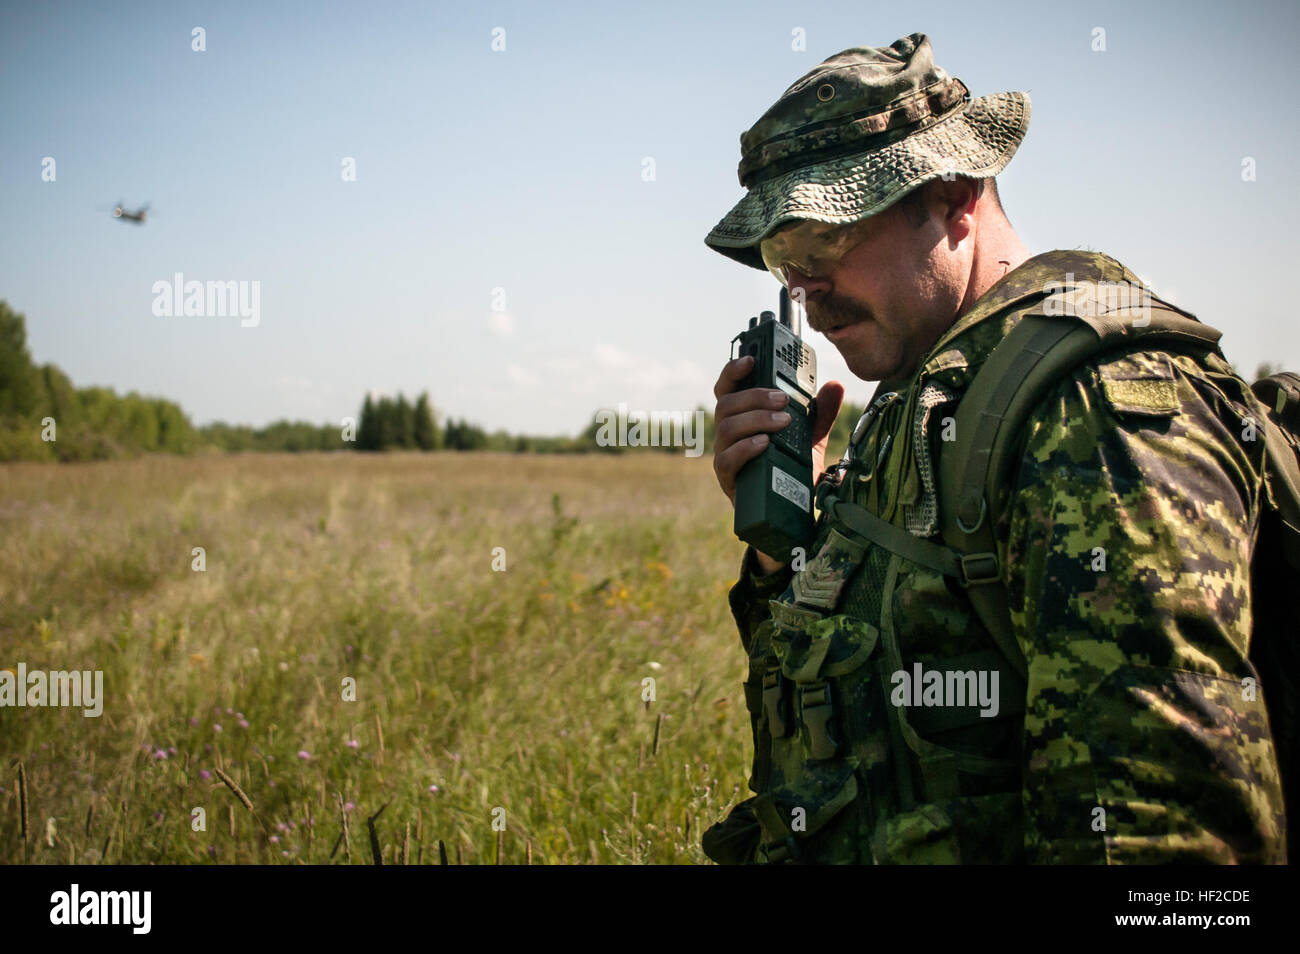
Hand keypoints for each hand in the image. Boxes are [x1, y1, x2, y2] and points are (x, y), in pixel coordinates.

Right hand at [712, 355, 844, 571]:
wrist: (793, 518)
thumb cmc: (792, 474)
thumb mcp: (809, 440)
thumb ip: (819, 414)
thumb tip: (835, 385)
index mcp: (742, 419)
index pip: (728, 389)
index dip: (733, 371)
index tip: (751, 359)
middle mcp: (729, 436)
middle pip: (726, 404)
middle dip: (754, 397)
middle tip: (783, 400)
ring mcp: (725, 458)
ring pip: (726, 428)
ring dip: (754, 420)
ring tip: (782, 422)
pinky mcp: (729, 482)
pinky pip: (727, 461)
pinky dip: (745, 449)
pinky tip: (765, 444)